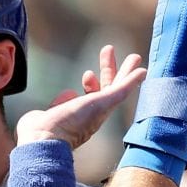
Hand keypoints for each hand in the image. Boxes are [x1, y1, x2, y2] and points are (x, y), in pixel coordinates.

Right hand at [16, 45, 145, 148]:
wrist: (42, 138)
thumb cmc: (73, 121)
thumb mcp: (102, 102)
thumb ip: (122, 87)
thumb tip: (144, 71)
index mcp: (102, 109)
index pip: (119, 86)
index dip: (126, 71)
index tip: (133, 56)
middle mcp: (90, 112)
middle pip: (104, 87)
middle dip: (107, 67)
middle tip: (108, 48)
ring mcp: (72, 114)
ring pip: (85, 95)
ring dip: (90, 82)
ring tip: (88, 73)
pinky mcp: (55, 115)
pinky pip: (65, 103)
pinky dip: (67, 96)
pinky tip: (67, 94)